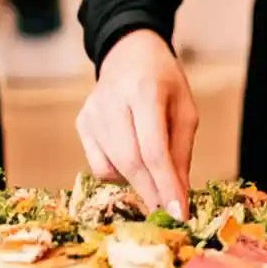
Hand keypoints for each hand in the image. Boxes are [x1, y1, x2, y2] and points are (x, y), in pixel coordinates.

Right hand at [75, 30, 195, 220]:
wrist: (129, 53)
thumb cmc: (164, 82)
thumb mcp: (185, 110)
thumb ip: (181, 152)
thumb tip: (178, 196)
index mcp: (144, 91)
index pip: (153, 149)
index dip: (166, 184)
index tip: (179, 214)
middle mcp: (111, 101)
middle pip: (130, 161)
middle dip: (152, 192)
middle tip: (169, 212)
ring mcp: (91, 113)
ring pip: (113, 167)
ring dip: (138, 184)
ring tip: (157, 181)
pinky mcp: (81, 123)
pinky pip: (99, 165)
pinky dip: (120, 174)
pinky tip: (133, 161)